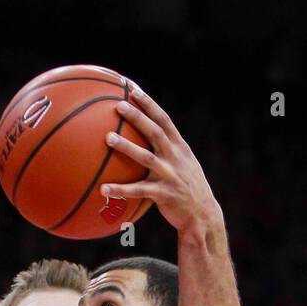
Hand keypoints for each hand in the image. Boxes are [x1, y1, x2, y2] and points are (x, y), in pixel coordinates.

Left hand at [101, 86, 221, 236]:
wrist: (203, 215)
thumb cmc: (188, 188)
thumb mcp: (184, 164)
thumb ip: (169, 150)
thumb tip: (148, 138)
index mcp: (180, 148)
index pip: (164, 120)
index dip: (149, 104)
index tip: (133, 90)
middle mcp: (175, 158)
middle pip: (155, 132)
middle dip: (138, 117)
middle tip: (118, 105)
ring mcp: (170, 175)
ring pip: (146, 157)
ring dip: (127, 146)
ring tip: (108, 138)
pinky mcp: (164, 195)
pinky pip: (138, 191)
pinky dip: (120, 190)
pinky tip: (103, 189)